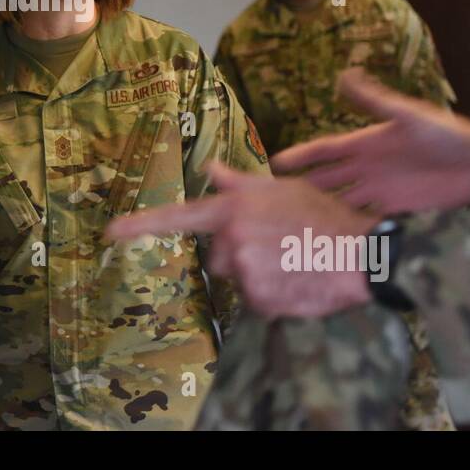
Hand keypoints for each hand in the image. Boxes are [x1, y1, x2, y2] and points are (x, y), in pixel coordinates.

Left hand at [105, 162, 375, 317]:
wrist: (360, 253)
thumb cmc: (323, 215)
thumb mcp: (282, 187)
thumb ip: (240, 183)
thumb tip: (211, 168)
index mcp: (233, 209)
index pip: (178, 218)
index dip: (141, 225)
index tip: (110, 234)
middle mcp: (232, 240)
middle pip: (217, 257)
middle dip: (239, 254)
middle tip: (276, 245)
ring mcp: (245, 272)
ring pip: (238, 280)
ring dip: (258, 275)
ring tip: (291, 261)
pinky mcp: (260, 301)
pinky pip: (256, 302)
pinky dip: (273, 296)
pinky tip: (296, 280)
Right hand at [271, 68, 469, 214]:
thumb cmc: (444, 135)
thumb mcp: (408, 115)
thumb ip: (375, 100)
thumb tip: (344, 74)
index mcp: (365, 143)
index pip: (323, 151)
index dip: (299, 157)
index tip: (272, 164)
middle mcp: (366, 168)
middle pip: (325, 179)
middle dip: (299, 188)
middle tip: (272, 202)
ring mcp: (379, 190)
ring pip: (340, 202)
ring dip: (320, 211)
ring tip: (294, 226)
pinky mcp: (396, 210)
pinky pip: (363, 219)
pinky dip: (347, 227)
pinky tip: (331, 241)